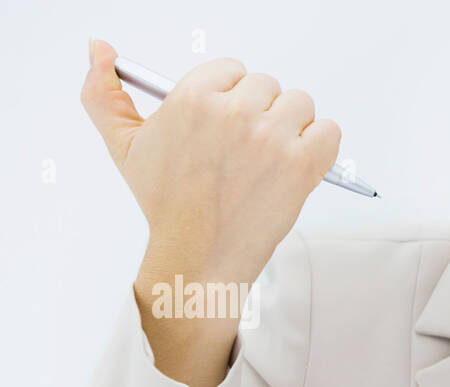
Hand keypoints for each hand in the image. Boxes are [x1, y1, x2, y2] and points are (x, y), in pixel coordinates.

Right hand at [81, 40, 341, 386]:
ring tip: (271, 160)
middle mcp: (233, 113)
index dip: (232, 99)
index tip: (225, 127)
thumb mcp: (124, 145)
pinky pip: (330, 131)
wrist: (198, 256)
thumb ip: (104, 93)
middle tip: (247, 151)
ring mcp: (271, 138)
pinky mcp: (301, 165)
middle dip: (261, 114)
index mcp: (193, 98)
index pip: (233, 70)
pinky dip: (321, 145)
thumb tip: (100, 47)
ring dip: (293, 128)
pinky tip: (300, 164)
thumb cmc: (165, 205)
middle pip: (268, 86)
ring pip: (300, 104)